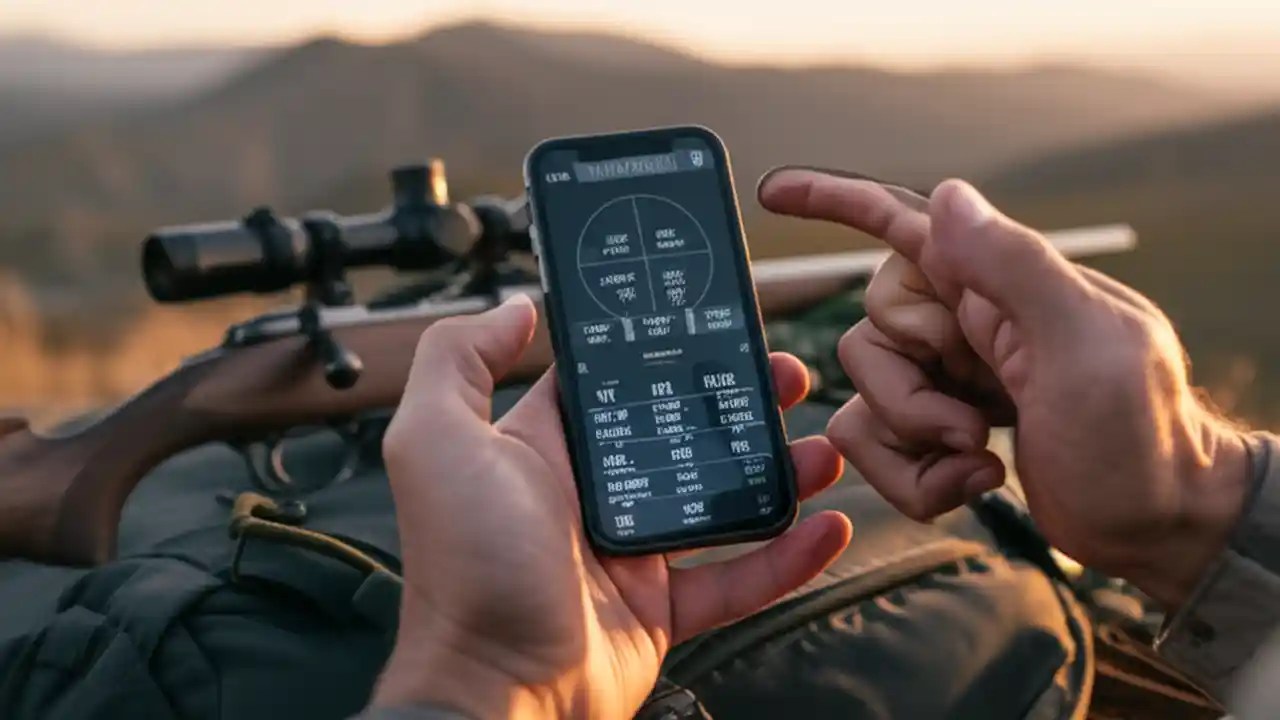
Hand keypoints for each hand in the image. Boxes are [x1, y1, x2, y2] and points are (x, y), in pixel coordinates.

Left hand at [372, 295, 851, 719]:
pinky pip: (737, 577)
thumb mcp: (435, 439)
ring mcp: (631, 552)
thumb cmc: (464, 568)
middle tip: (786, 379)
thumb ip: (459, 358)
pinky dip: (787, 557)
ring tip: (821, 448)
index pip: (617, 380)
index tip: (717, 322)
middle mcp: (591, 492)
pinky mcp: (661, 608)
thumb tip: (514, 307)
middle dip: (739, 402)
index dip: (667, 349)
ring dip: (778, 472)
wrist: (497, 692)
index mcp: (544, 445)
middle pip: (683, 430)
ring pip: (721, 498)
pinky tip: (826, 527)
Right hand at [759, 169, 1249, 608]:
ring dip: (912, 443)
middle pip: (868, 334)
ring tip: (981, 456)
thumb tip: (947, 193)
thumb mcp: (1086, 345)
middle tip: (978, 420)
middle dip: (907, 395)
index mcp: (996, 284)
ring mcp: (949, 380)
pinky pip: (876, 445)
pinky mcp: (939, 433)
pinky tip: (977, 478)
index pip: (904, 225)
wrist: (1154, 525)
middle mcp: (963, 323)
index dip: (834, 202)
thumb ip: (1014, 265)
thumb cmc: (1140, 436)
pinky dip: (914, 477)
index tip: (774, 194)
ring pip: (864, 397)